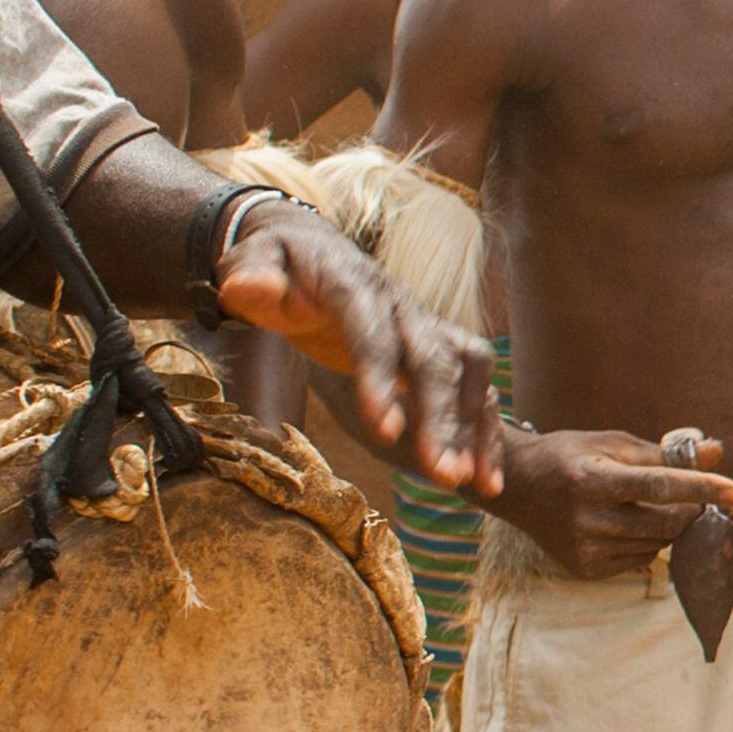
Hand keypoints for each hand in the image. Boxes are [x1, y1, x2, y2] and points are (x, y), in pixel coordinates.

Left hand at [216, 204, 502, 494]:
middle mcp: (401, 303)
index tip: (383, 431)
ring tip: (464, 482)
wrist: (314, 249)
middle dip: (441, 417)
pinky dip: (484, 433)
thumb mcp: (254, 260)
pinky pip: (475, 388)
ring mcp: (425, 324)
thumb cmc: (280, 265)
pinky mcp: (438, 347)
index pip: (371, 329)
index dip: (380, 377)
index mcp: (353, 283)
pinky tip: (485, 480)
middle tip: (442, 474)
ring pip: (465, 372)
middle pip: (432, 357)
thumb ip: (251, 273)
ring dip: (471, 427)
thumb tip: (246, 287)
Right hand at [498, 422, 732, 580]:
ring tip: (645, 505)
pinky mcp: (585, 569)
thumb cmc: (571, 457)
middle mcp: (587, 518)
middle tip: (694, 496)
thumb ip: (666, 453)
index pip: (659, 486)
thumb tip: (718, 452)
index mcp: (593, 479)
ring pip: (657, 544)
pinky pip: (640, 560)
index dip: (701, 488)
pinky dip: (647, 542)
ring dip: (668, 526)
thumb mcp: (613, 444)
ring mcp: (585, 549)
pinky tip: (625, 524)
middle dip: (690, 509)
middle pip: (665, 522)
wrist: (517, 486)